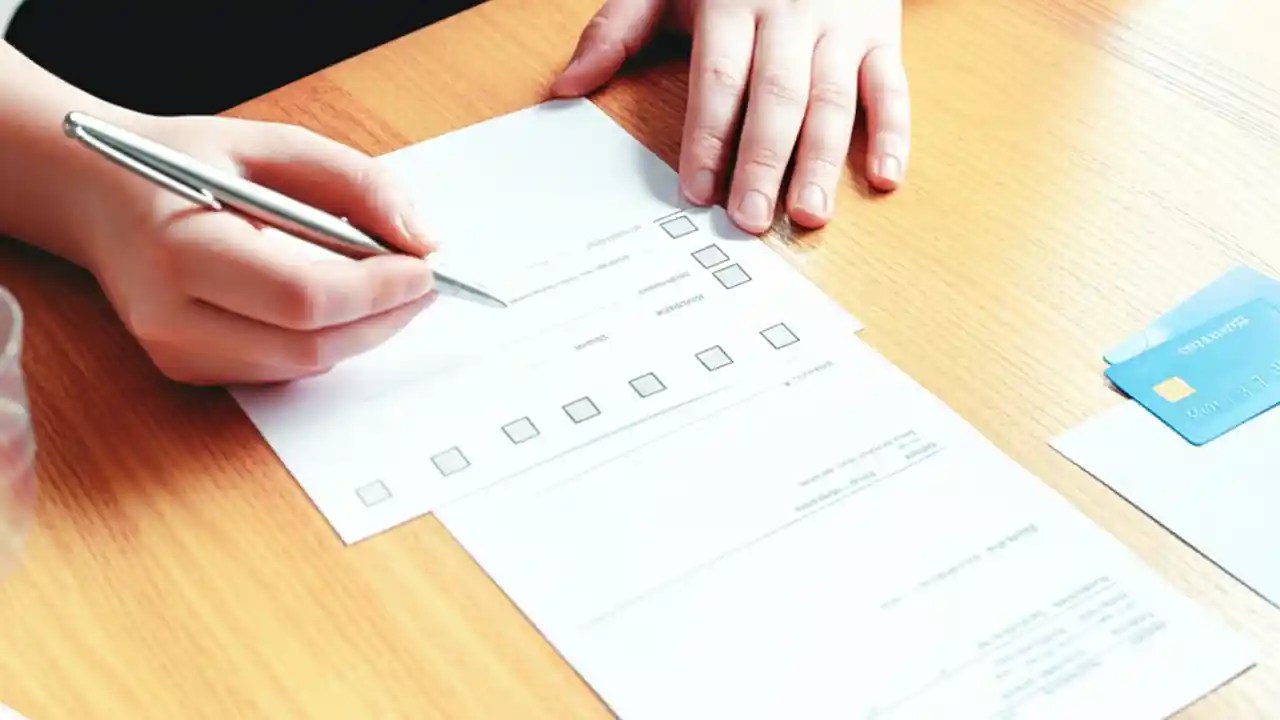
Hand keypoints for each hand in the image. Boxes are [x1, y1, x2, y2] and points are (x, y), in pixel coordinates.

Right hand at [75, 114, 437, 385]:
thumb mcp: (270, 145)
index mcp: (181, 248)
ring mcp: (175, 352)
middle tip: (423, 284)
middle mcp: (170, 315)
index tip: (424, 267)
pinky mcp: (187, 370)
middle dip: (384, 318)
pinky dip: (326, 340)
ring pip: (303, 365)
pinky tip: (340, 305)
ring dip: (362, 332)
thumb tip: (421, 238)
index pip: (302, 297)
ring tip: (391, 288)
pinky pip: (282, 369)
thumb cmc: (184, 164)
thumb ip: (354, 182)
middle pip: (310, 345)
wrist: (98, 194)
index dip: (376, 290)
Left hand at [551, 0, 909, 233]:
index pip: (720, 78)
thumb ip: (615, 31)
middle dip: (762, 161)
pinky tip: (884, 178)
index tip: (696, 190)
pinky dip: (894, 133)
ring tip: (809, 214)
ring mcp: (840, 25)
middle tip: (749, 220)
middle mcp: (790, 12)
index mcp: (731, 0)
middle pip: (776, 96)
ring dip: (823, 161)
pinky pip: (892, 87)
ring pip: (833, 99)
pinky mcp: (881, 34)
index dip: (708, 136)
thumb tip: (563, 87)